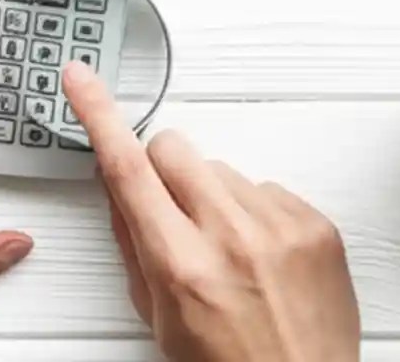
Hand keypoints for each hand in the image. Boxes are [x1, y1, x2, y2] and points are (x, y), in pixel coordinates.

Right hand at [62, 63, 360, 361]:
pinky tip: (262, 256)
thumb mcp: (160, 321)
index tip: (83, 79)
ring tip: (230, 254)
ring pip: (222, 169)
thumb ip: (133, 246)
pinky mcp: (316, 224)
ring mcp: (280, 227)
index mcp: (181, 265)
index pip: (127, 168)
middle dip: (161, 171)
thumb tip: (118, 190)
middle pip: (175, 150)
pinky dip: (257, 214)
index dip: (99, 115)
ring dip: (214, 198)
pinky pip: (268, 189)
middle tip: (171, 213)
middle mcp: (231, 237)